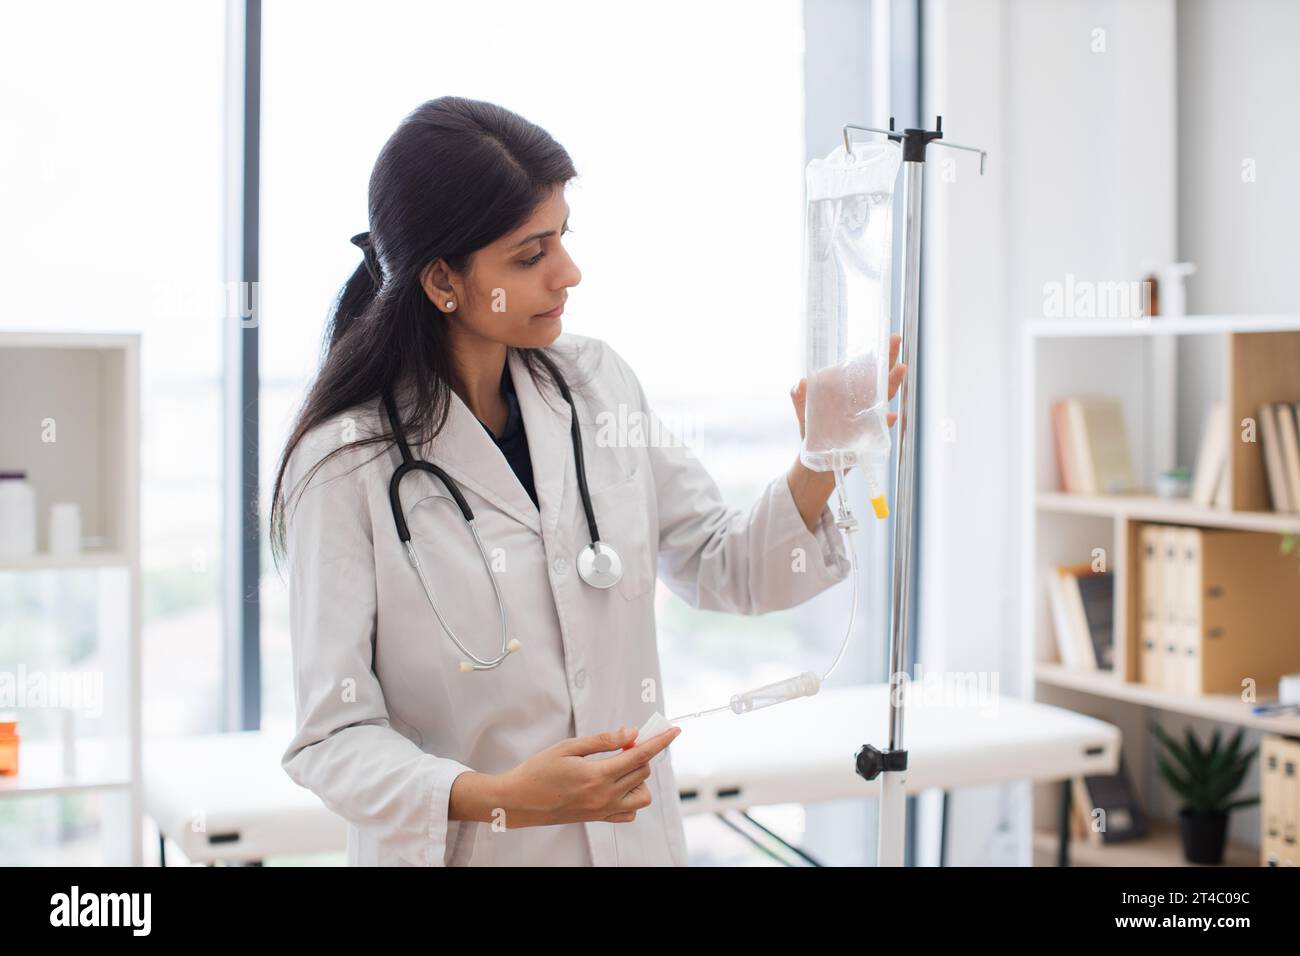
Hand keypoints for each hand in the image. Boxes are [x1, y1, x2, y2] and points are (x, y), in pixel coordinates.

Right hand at [494, 724, 681, 827]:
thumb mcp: (568, 747)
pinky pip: (629, 812)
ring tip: (618, 766)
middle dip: (640, 753)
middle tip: (622, 743)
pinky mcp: (598, 818)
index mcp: (597, 776)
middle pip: (642, 772)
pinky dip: (630, 797)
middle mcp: (605, 796)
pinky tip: (616, 785)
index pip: (640, 756)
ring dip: (638, 777)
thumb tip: (631, 733)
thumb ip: (603, 741)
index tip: (674, 730)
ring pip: (641, 795)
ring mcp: (603, 810)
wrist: (518, 801)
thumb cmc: (538, 771)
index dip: (660, 741)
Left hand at [790, 332, 905, 439]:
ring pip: (883, 396)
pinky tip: (891, 415)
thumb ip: (799, 395)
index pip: (865, 368)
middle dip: (888, 358)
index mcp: (849, 389)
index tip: (883, 337)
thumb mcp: (803, 408)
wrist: (814, 456)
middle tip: (895, 339)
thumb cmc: (811, 427)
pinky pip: (880, 427)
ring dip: (892, 382)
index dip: (875, 353)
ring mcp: (866, 415)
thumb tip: (801, 382)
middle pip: (879, 376)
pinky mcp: (866, 434)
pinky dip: (886, 421)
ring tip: (901, 368)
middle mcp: (862, 399)